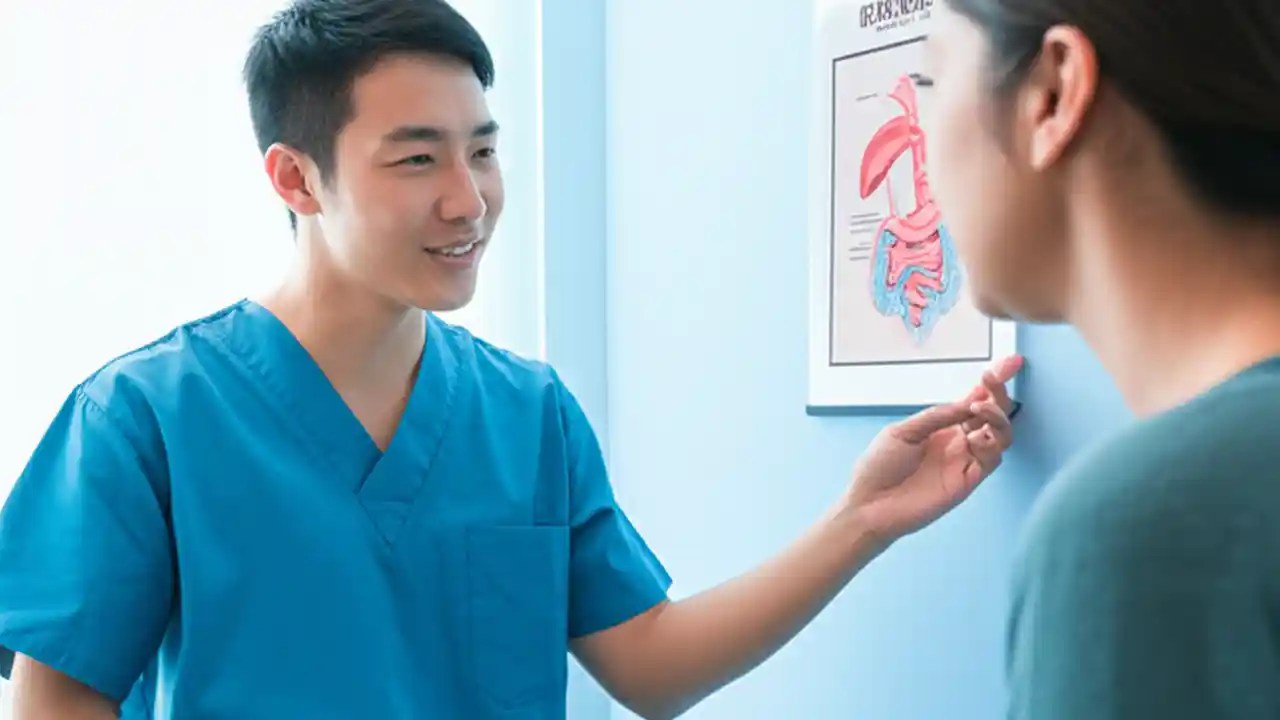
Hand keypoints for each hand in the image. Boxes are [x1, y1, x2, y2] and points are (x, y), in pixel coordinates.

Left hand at [846, 355, 1022, 542]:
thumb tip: (969, 402)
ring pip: (1000, 435)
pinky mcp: (968, 481)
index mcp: (941, 425)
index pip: (974, 400)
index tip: (1010, 362)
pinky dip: (991, 443)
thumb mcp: (903, 431)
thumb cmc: (880, 466)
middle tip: (993, 379)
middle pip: (992, 415)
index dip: (993, 383)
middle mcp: (958, 440)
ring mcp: (965, 460)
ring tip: (980, 408)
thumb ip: (937, 416)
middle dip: (999, 394)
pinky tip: (977, 435)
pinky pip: (992, 460)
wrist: (870, 503)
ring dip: (997, 417)